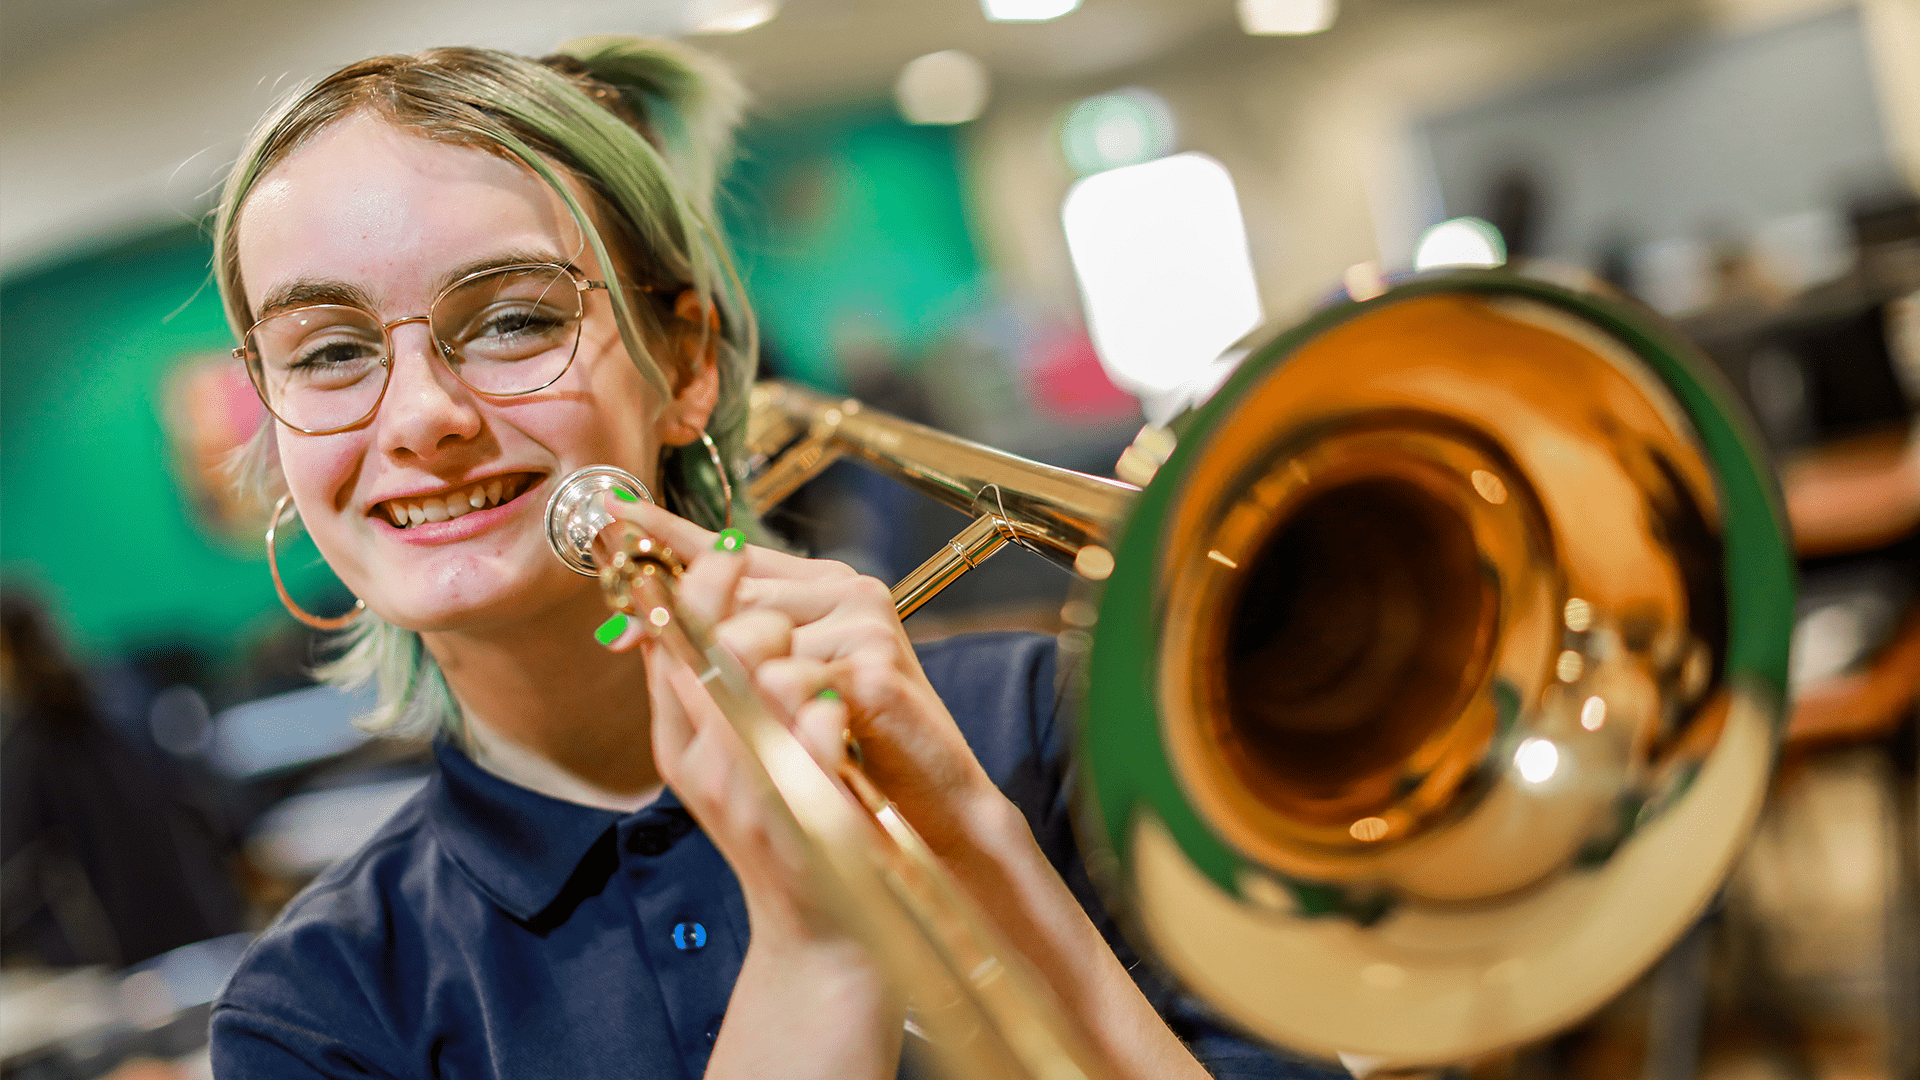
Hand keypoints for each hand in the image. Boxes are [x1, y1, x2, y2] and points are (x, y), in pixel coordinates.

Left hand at [601, 498, 1007, 856]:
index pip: (730, 553)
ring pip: (748, 644)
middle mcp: (841, 591)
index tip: (615, 510)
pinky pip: (788, 685)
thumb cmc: (848, 757)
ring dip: (745, 702)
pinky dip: (782, 725)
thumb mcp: (766, 701)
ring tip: (778, 737)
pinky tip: (806, 745)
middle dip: (685, 642)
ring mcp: (861, 622)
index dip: (670, 536)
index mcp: (814, 591)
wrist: (926, 812)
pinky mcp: (877, 663)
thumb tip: (633, 625)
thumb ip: (710, 655)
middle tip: (650, 663)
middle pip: (727, 597)